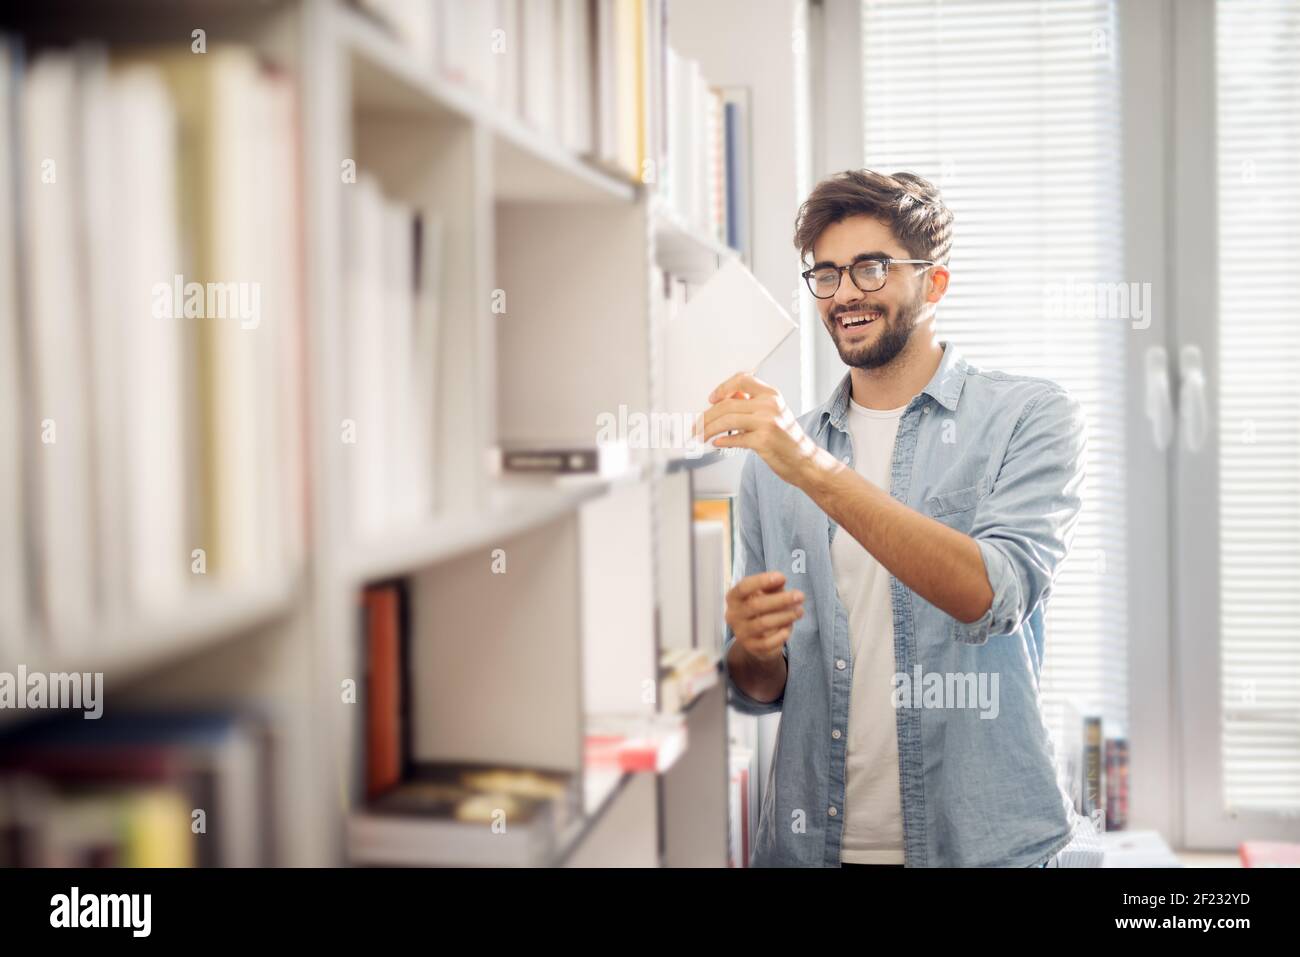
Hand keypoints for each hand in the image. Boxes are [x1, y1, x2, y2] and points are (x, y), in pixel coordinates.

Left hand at [697, 372, 828, 487]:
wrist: (804, 461)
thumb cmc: (786, 439)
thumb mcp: (772, 413)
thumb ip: (750, 403)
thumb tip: (722, 398)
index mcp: (771, 395)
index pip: (742, 380)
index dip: (723, 388)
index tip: (711, 399)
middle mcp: (770, 405)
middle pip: (727, 404)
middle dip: (706, 416)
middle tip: (696, 426)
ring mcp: (768, 422)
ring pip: (727, 420)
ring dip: (708, 429)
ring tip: (701, 436)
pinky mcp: (764, 441)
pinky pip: (735, 438)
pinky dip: (722, 441)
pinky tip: (716, 443)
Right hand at [725, 571, 803, 663]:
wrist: (755, 638)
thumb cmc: (762, 610)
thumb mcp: (765, 595)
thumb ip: (772, 586)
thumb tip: (781, 580)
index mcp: (734, 598)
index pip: (743, 587)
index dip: (762, 581)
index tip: (782, 577)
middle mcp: (733, 615)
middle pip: (755, 605)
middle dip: (780, 600)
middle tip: (800, 596)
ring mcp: (741, 633)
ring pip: (763, 624)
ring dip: (784, 616)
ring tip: (800, 611)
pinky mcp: (751, 647)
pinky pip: (767, 642)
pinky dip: (780, 635)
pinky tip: (789, 628)